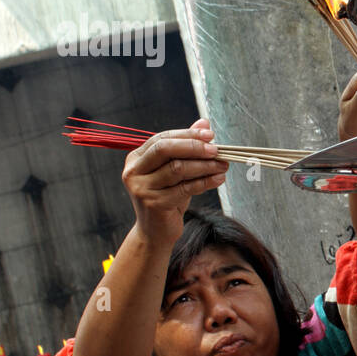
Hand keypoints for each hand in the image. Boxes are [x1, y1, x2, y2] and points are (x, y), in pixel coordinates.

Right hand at [121, 118, 226, 245]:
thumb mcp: (176, 171)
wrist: (155, 232)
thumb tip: (204, 123)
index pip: (162, 139)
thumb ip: (186, 147)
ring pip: (178, 169)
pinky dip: (205, 182)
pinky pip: (185, 188)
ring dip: (204, 165)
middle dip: (194, 147)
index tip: (210, 135)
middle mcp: (134, 172)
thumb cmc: (167, 197)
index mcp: (136, 159)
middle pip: (165, 150)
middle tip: (216, 149)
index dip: (187, 134)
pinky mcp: (154, 204)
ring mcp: (141, 188)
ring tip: (223, 165)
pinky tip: (218, 179)